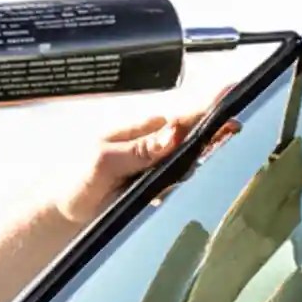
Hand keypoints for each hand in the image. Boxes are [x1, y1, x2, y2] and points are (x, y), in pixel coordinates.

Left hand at [53, 86, 240, 226]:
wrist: (66, 210)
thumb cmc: (78, 180)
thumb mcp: (103, 162)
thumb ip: (139, 150)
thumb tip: (175, 134)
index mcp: (145, 131)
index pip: (184, 116)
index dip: (210, 104)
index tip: (232, 91)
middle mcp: (157, 145)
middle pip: (198, 134)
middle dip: (218, 130)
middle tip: (235, 126)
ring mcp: (160, 165)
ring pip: (195, 157)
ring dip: (205, 154)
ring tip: (203, 150)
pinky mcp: (160, 186)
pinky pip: (184, 178)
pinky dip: (189, 177)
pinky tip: (182, 177)